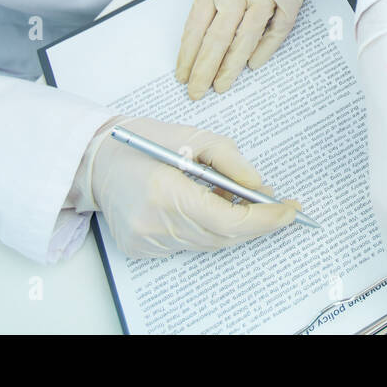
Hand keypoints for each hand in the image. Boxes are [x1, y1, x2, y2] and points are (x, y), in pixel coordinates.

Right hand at [68, 116, 299, 257]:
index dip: (265, 218)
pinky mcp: (141, 249)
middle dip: (257, 222)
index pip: (228, 220)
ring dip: (233, 225)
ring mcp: (146, 241)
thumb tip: (260, 186)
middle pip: (222, 237)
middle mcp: (154, 224)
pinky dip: (208, 228)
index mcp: (166, 192)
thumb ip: (230, 161)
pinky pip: (189, 244)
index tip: (290, 209)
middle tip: (281, 206)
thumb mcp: (193, 136)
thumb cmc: (144, 140)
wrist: (96, 159)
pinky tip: (209, 206)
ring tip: (241, 199)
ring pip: (208, 243)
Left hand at [176, 0, 341, 98]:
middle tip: (196, 92)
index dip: (188, 54)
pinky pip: (277, 31)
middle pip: (216, 39)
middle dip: (204, 70)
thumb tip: (209, 32)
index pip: (195, 26)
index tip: (182, 74)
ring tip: (221, 86)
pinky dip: (265, 49)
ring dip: (231, 67)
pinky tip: (253, 64)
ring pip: (244, 40)